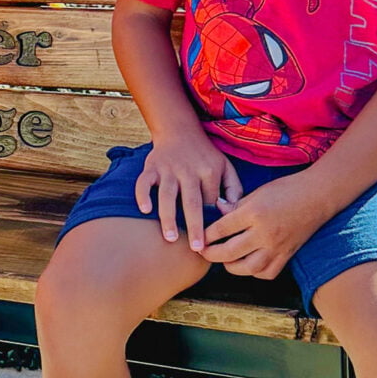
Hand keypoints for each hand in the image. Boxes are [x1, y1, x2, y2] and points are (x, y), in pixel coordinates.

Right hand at [134, 133, 242, 249]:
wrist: (179, 130)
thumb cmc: (205, 154)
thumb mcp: (226, 166)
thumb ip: (234, 189)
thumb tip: (230, 212)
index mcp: (210, 171)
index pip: (211, 201)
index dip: (211, 221)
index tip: (213, 241)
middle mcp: (189, 170)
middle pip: (192, 201)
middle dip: (194, 225)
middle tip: (196, 248)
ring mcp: (168, 168)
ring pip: (167, 194)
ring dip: (168, 216)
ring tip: (170, 238)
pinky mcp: (151, 166)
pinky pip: (144, 182)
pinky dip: (142, 195)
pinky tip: (145, 210)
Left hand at [196, 173, 329, 277]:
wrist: (318, 196)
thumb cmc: (286, 189)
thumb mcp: (256, 193)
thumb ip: (235, 205)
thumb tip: (216, 210)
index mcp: (254, 213)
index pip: (221, 229)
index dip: (205, 234)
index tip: (198, 236)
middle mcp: (264, 233)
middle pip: (229, 252)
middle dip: (211, 254)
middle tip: (203, 252)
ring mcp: (277, 247)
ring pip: (247, 268)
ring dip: (231, 267)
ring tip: (224, 259)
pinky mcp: (287, 255)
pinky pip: (267, 273)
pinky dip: (254, 272)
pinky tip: (247, 264)